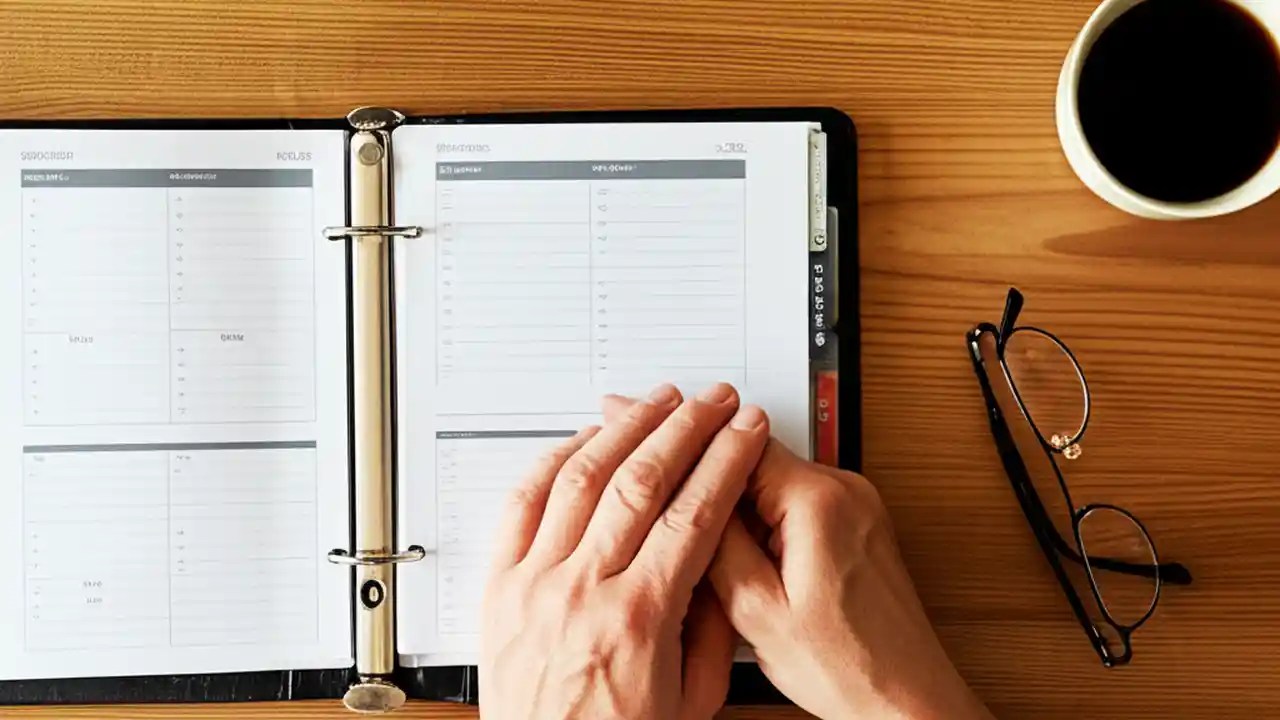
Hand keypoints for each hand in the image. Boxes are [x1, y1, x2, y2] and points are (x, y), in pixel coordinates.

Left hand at [480, 383, 769, 719]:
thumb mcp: (693, 697)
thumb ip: (711, 624)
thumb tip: (719, 557)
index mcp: (639, 618)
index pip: (695, 512)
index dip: (725, 459)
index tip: (744, 430)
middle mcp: (583, 590)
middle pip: (643, 480)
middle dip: (687, 428)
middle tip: (712, 402)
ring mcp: (535, 581)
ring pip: (582, 477)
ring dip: (626, 429)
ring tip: (659, 403)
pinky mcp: (500, 583)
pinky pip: (522, 501)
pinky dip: (555, 460)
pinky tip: (585, 438)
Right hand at [710, 441, 993, 719]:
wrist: (905, 698)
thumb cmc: (847, 666)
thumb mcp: (755, 610)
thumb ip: (714, 542)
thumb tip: (685, 497)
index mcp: (819, 500)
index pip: (738, 440)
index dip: (696, 461)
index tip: (669, 484)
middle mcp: (847, 489)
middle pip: (758, 458)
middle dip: (720, 491)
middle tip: (691, 532)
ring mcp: (859, 504)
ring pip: (777, 483)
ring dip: (746, 513)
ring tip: (729, 561)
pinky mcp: (860, 523)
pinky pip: (801, 505)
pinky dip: (774, 527)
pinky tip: (761, 569)